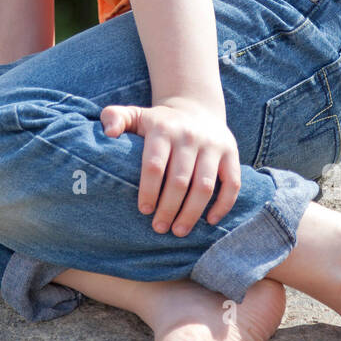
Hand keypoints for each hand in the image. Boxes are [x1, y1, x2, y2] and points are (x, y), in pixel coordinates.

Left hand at [100, 99, 241, 236]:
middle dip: (168, 209)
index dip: (149, 191)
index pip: (154, 165)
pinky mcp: (231, 153)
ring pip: (205, 186)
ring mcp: (213, 145)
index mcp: (163, 128)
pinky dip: (223, 205)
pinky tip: (210, 221)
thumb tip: (108, 133)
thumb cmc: (159, 122)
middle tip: (159, 228)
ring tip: (179, 231)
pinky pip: (232, 183)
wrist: (196, 109)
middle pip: (180, 180)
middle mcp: (190, 136)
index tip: (144, 210)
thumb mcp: (135, 114)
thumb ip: (114, 117)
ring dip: (192, 213)